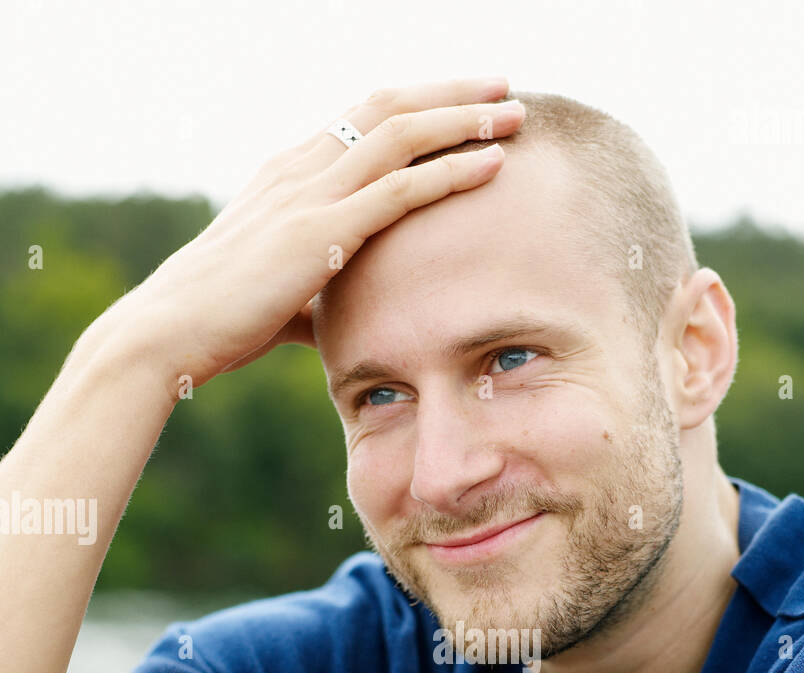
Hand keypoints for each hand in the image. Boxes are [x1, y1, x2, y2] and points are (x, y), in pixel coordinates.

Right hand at [101, 77, 523, 386]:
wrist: (169, 333)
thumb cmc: (220, 323)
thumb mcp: (280, 297)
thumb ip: (317, 296)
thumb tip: (341, 326)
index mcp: (289, 174)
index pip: (362, 119)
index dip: (416, 105)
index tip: (463, 105)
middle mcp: (300, 168)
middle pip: (388, 106)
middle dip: (450, 94)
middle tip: (503, 88)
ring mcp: (308, 195)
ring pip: (401, 135)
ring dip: (463, 121)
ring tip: (513, 115)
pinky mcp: (318, 232)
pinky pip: (397, 190)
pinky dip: (449, 172)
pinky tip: (491, 165)